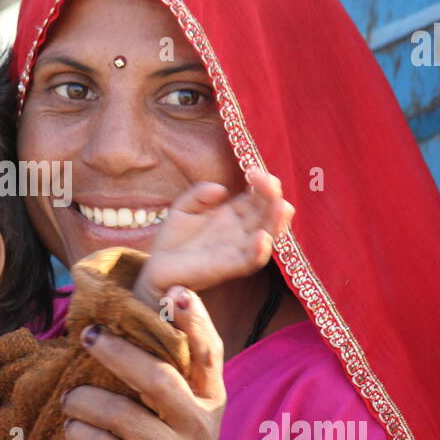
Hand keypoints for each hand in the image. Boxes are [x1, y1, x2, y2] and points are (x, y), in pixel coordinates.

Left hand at [63, 286, 226, 439]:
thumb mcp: (179, 412)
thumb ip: (165, 371)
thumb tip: (119, 317)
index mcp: (211, 398)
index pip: (209, 352)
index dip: (195, 321)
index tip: (176, 291)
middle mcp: (202, 426)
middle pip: (159, 378)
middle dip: (118, 353)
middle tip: (86, 336)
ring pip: (125, 416)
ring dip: (86, 400)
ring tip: (68, 396)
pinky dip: (81, 435)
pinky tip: (70, 430)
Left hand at [134, 170, 293, 307]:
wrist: (157, 267)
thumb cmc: (174, 238)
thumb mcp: (183, 208)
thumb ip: (198, 194)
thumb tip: (221, 189)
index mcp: (233, 214)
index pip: (256, 197)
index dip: (261, 184)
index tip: (254, 170)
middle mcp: (240, 231)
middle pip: (266, 214)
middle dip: (272, 198)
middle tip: (271, 183)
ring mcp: (236, 250)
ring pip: (266, 236)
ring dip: (275, 222)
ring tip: (282, 206)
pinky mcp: (227, 268)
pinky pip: (249, 262)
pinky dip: (258, 252)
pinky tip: (262, 238)